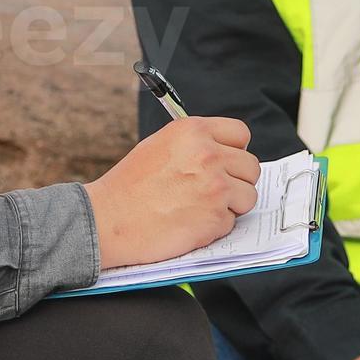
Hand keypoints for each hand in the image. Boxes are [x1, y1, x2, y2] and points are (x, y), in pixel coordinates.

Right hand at [85, 115, 257, 266]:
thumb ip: (195, 144)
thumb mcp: (160, 146)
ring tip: (200, 208)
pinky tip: (190, 223)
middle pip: (251, 167)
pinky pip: (232, 222)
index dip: (235, 151)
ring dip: (231, 206)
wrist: (108, 220)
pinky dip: (216, 227)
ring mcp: (216, 187)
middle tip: (213, 192)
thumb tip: (224, 150)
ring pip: (248, 196)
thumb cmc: (129, 186)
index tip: (228, 162)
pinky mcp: (216, 218)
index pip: (240, 134)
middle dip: (237, 181)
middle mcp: (208, 155)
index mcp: (193, 131)